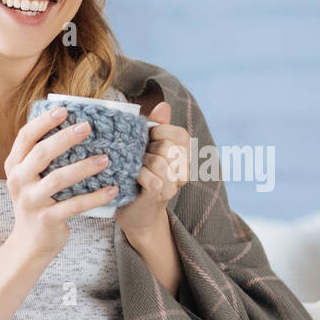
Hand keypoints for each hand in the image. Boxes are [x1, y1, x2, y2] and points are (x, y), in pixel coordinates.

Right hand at [3, 105, 119, 261]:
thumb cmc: (38, 202)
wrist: (31, 243)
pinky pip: (74, 205)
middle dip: (65, 138)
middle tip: (87, 127)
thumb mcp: (31, 178)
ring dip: (84, 167)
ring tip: (105, 158)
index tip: (64, 110)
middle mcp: (18, 181)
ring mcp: (31, 201)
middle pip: (41, 154)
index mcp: (14, 166)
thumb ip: (42, 156)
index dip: (43, 122)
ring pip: (59, 179)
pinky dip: (95, 197)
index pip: (25, 137)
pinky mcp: (47, 219)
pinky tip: (112, 189)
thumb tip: (73, 125)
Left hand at [115, 101, 190, 236]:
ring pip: (160, 162)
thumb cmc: (141, 178)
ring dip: (141, 163)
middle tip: (139, 157)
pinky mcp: (160, 196)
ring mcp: (174, 184)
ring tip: (135, 168)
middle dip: (148, 149)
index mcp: (185, 155)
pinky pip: (152, 178)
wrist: (137, 214)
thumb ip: (157, 127)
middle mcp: (184, 170)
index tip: (148, 139)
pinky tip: (133, 178)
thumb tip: (163, 105)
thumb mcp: (148, 149)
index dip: (161, 132)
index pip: (180, 134)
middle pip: (168, 147)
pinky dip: (139, 176)